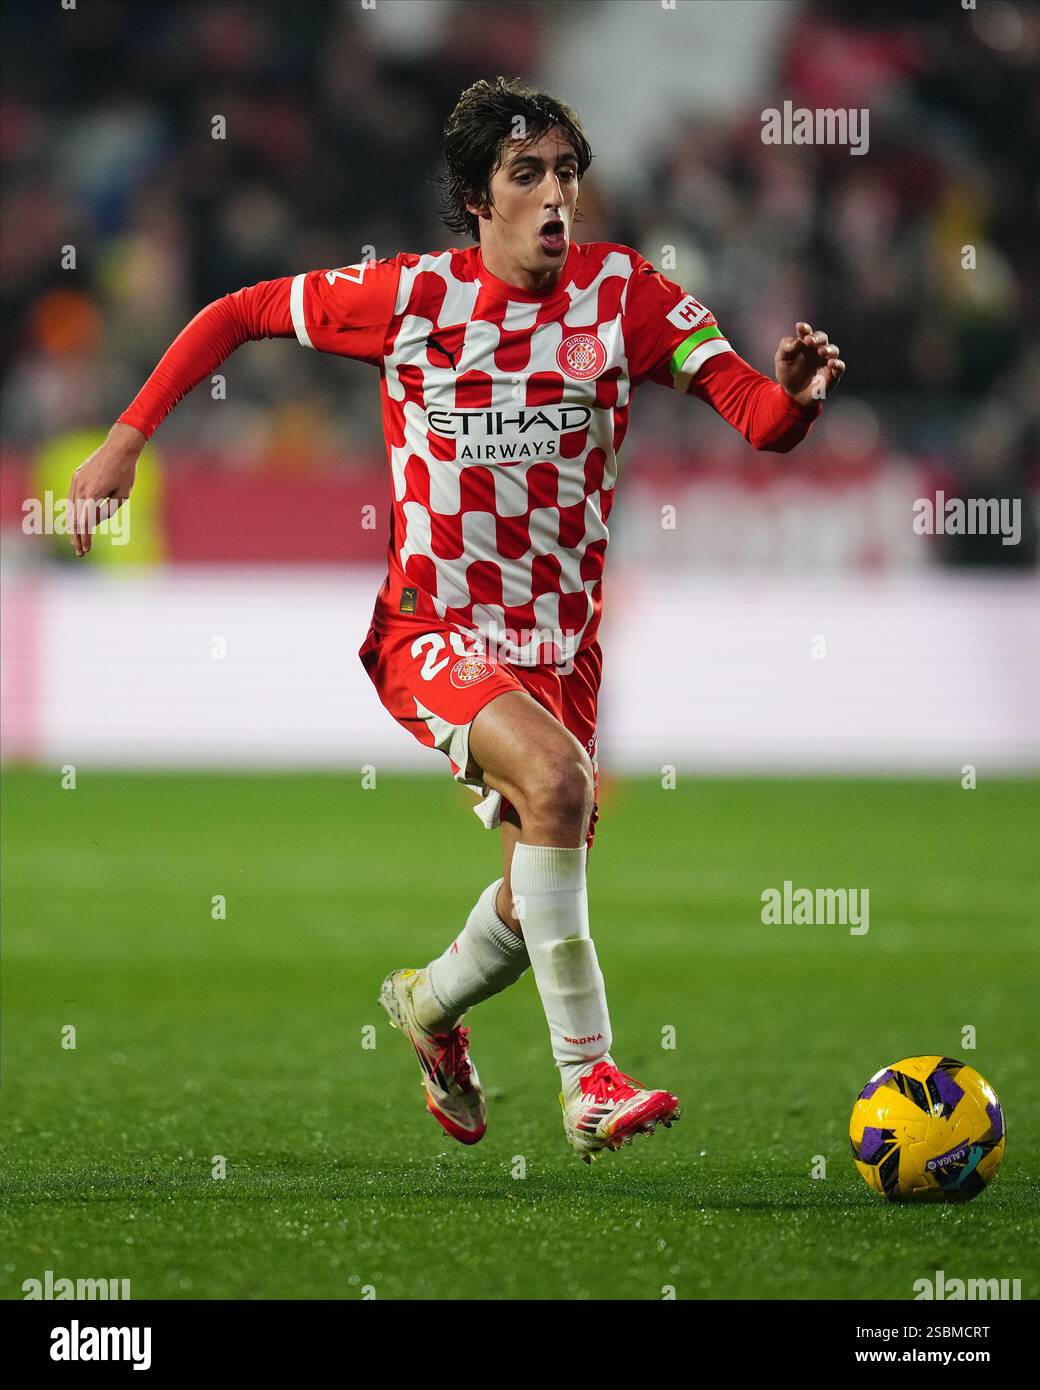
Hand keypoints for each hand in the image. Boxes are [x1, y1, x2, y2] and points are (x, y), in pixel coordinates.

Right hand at [68, 423, 144, 555]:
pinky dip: (73, 511)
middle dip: (77, 537)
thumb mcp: (123, 495)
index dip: (85, 538)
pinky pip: (72, 498)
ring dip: (73, 526)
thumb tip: (94, 521)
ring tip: (77, 540)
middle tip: (81, 552)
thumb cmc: (125, 472)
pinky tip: (76, 522)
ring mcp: (76, 481)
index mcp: (93, 494)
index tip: (87, 550)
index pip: (85, 523)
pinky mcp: (76, 476)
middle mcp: (81, 488)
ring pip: (71, 509)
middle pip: (75, 518)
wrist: (119, 447)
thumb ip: (108, 510)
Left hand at [775, 323, 844, 408]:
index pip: (806, 332)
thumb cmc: (788, 374)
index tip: (800, 327)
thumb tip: (796, 341)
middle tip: (809, 341)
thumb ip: (785, 348)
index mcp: (804, 344)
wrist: (793, 395)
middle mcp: (817, 349)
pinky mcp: (833, 374)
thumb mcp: (781, 360)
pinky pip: (840, 366)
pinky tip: (831, 363)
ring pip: (833, 350)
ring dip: (828, 349)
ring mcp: (826, 361)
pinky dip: (837, 364)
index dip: (804, 328)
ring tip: (821, 351)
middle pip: (822, 338)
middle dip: (817, 338)